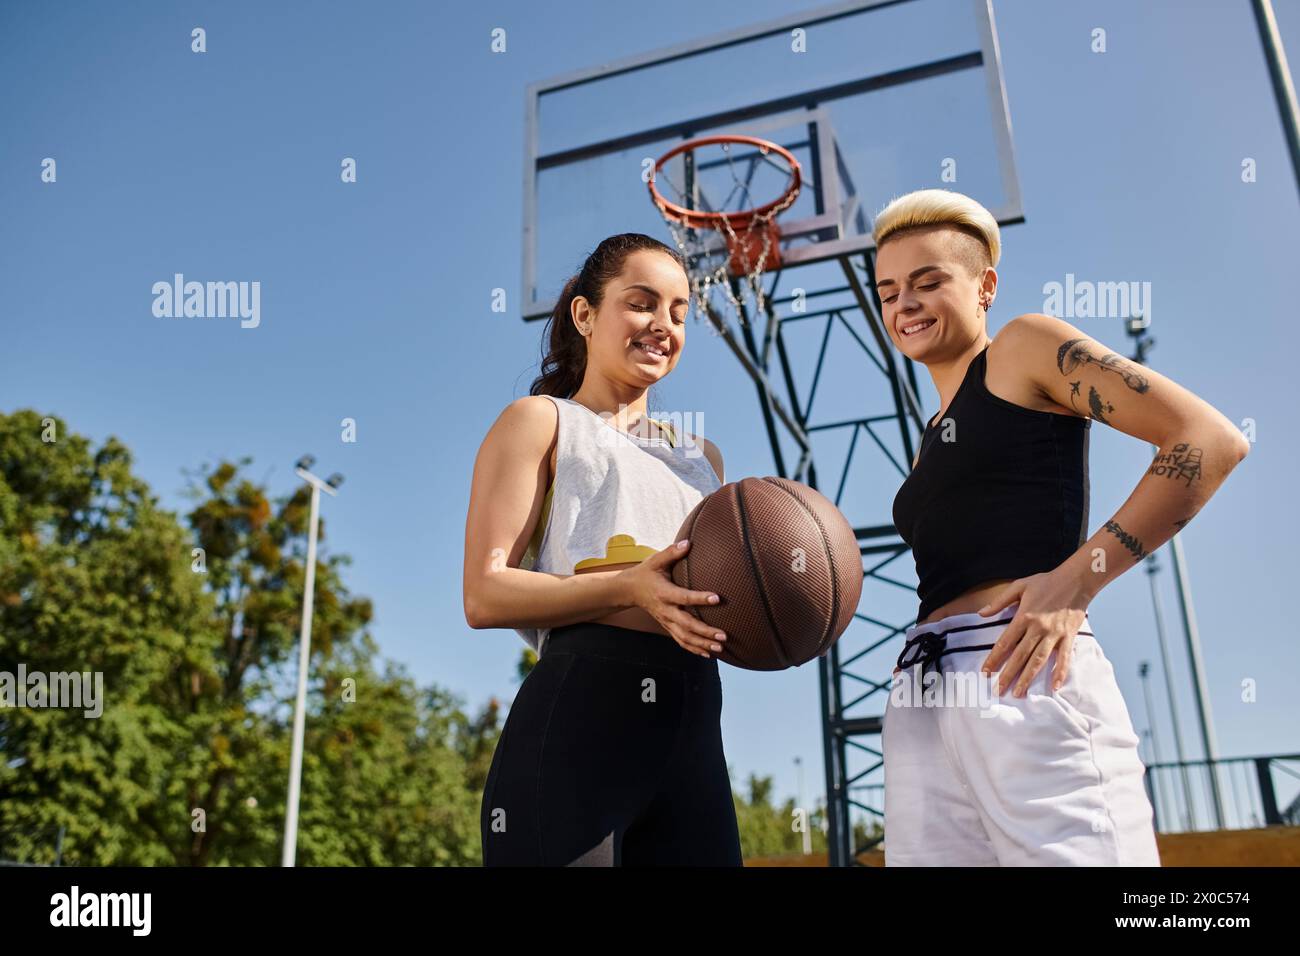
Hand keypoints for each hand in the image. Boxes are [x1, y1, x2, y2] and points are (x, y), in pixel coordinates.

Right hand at [619, 539, 724, 657]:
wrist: (628, 590)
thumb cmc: (645, 573)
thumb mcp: (655, 560)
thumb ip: (672, 552)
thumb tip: (688, 543)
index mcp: (664, 593)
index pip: (684, 597)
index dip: (700, 598)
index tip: (717, 598)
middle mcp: (665, 610)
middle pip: (686, 624)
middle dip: (705, 631)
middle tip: (723, 635)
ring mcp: (666, 621)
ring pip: (684, 637)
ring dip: (702, 644)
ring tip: (720, 647)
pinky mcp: (667, 626)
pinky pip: (681, 641)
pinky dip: (694, 649)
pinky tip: (708, 654)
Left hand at [976, 570, 1090, 696]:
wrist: (1076, 580)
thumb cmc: (1046, 582)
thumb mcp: (1019, 586)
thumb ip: (999, 601)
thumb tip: (981, 613)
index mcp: (1024, 617)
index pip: (1005, 642)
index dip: (994, 658)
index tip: (986, 672)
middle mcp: (1038, 628)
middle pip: (1020, 656)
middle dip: (1007, 675)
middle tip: (997, 690)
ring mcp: (1055, 635)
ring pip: (1039, 661)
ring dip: (1028, 678)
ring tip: (1018, 693)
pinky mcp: (1069, 637)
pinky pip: (1064, 658)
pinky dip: (1060, 673)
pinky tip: (1055, 687)